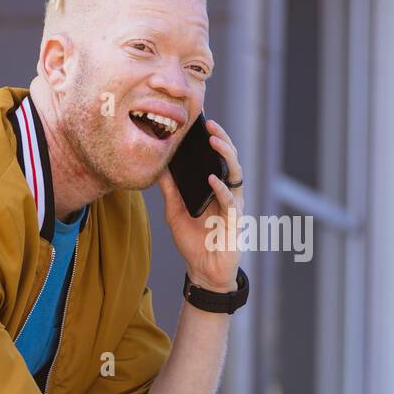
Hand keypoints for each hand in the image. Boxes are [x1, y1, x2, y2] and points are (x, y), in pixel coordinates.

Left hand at [156, 119, 243, 291]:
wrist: (203, 271)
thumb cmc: (193, 242)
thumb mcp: (174, 211)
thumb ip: (170, 190)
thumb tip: (158, 166)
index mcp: (215, 189)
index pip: (217, 159)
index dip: (212, 140)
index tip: (201, 122)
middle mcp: (228, 194)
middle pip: (230, 160)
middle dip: (222, 140)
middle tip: (210, 125)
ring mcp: (233, 207)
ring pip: (235, 175)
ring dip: (226, 156)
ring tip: (214, 142)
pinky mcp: (234, 222)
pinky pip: (230, 202)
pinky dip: (221, 189)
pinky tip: (212, 179)